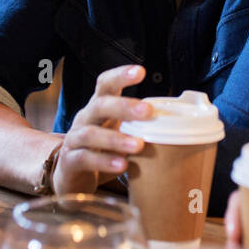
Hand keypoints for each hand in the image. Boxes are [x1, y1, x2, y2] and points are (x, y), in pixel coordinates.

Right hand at [52, 65, 151, 195]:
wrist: (71, 176)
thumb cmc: (102, 149)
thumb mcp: (119, 132)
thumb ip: (140, 126)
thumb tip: (177, 124)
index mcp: (98, 107)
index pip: (105, 84)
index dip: (120, 75)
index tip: (140, 71)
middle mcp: (84, 119)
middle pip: (99, 105)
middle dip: (123, 106)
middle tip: (147, 111)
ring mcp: (74, 140)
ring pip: (91, 134)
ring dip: (116, 139)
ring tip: (139, 145)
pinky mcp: (70, 162)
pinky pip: (85, 159)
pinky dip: (104, 161)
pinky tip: (122, 166)